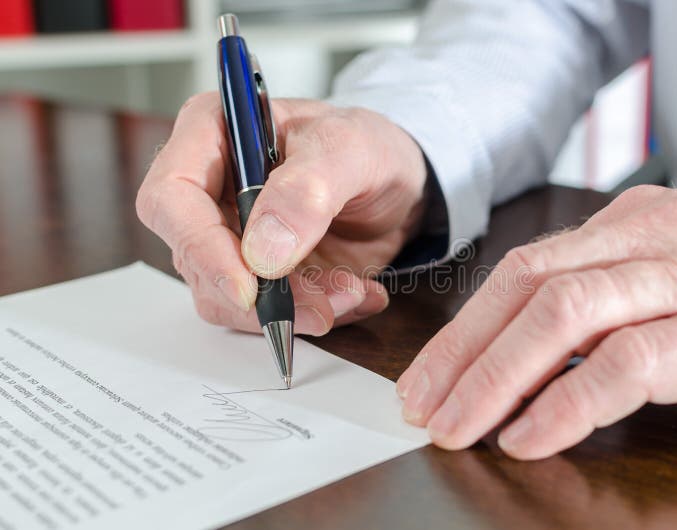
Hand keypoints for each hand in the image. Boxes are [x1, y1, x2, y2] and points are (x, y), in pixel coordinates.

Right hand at [137, 93, 426, 334]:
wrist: (397, 181)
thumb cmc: (365, 146)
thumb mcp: (349, 149)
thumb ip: (308, 191)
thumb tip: (262, 252)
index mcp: (210, 135)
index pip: (171, 197)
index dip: (201, 247)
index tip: (250, 286)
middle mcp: (207, 190)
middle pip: (196, 260)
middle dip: (262, 295)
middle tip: (326, 304)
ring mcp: (229, 237)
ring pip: (229, 298)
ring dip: (293, 310)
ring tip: (353, 291)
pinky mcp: (256, 275)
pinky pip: (265, 313)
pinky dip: (312, 313)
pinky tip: (355, 293)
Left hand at [396, 185, 676, 458]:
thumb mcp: (675, 277)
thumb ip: (605, 304)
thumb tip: (522, 359)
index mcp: (633, 223)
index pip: (522, 268)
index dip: (463, 327)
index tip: (425, 377)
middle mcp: (656, 238)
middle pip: (529, 286)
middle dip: (464, 352)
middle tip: (423, 407)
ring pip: (567, 314)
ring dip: (498, 377)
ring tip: (460, 426)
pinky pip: (631, 363)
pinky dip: (571, 402)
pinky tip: (533, 435)